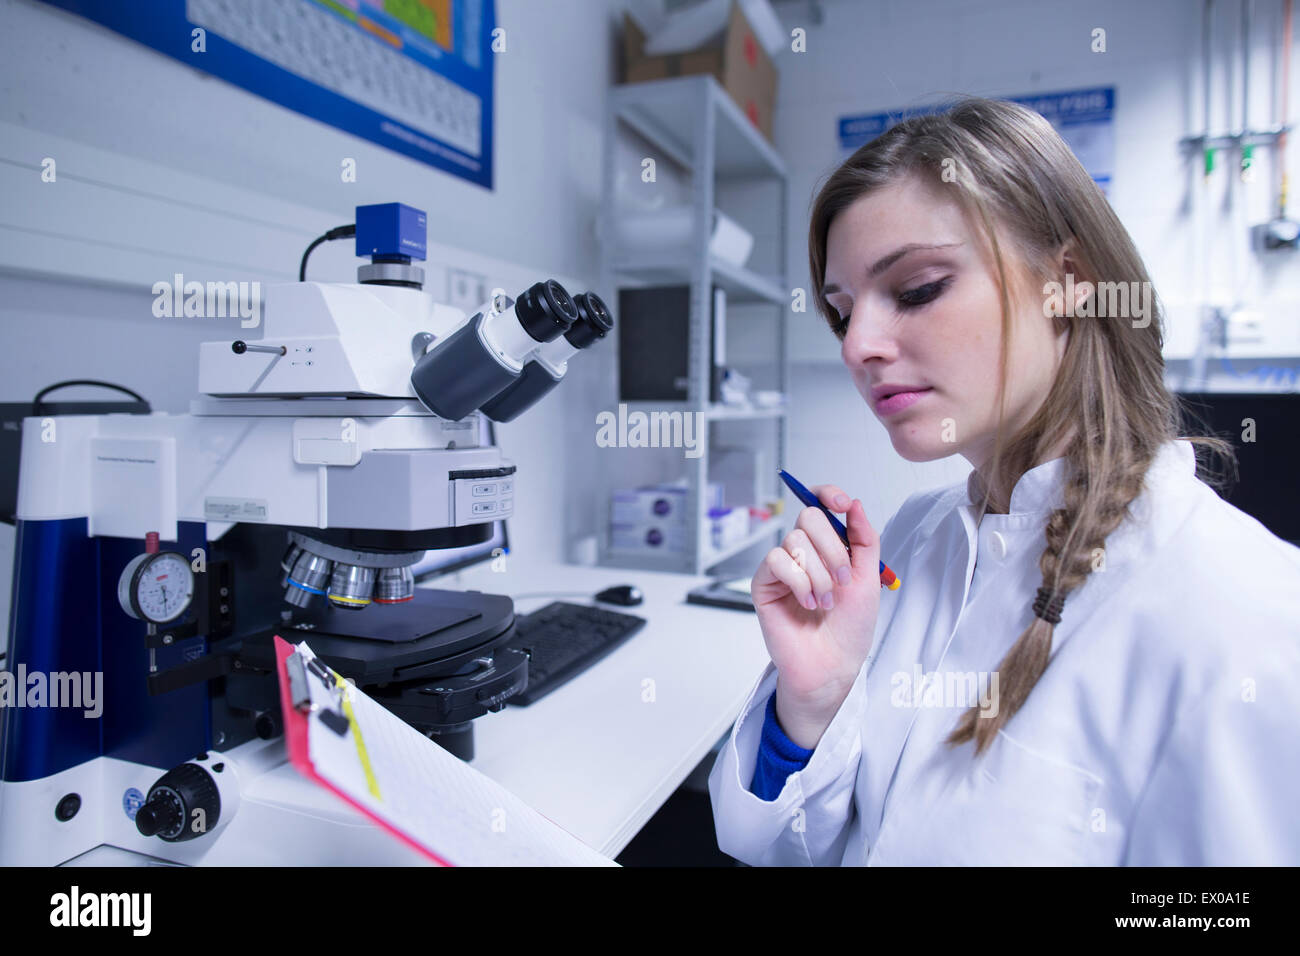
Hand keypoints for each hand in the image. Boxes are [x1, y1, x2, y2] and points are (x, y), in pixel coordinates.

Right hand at [750, 485, 880, 748]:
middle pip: (808, 516)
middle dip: (831, 547)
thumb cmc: (850, 626)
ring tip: (826, 602)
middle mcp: (804, 552)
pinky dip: (799, 582)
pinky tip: (808, 604)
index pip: (820, 504)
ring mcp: (783, 567)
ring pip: (795, 541)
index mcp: (829, 545)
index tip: (842, 504)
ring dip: (818, 574)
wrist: (834, 664)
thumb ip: (863, 537)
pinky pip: (777, 561)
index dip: (828, 494)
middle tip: (842, 580)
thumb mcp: (868, 577)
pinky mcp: (764, 584)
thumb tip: (853, 503)